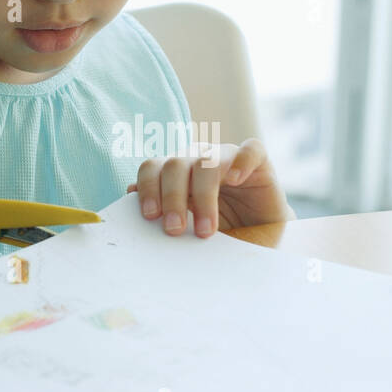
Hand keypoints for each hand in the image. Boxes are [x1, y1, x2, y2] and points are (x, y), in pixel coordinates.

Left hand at [126, 137, 295, 235]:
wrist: (262, 241)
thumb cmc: (220, 235)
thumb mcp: (187, 229)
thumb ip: (163, 216)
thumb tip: (130, 203)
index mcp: (176, 176)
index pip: (152, 168)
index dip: (147, 188)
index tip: (150, 217)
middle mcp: (198, 162)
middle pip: (175, 164)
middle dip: (171, 197)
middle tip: (173, 229)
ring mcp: (228, 159)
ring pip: (206, 162)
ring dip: (202, 196)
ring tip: (204, 231)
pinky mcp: (259, 163)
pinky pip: (251, 150)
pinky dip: (242, 161)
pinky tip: (236, 181)